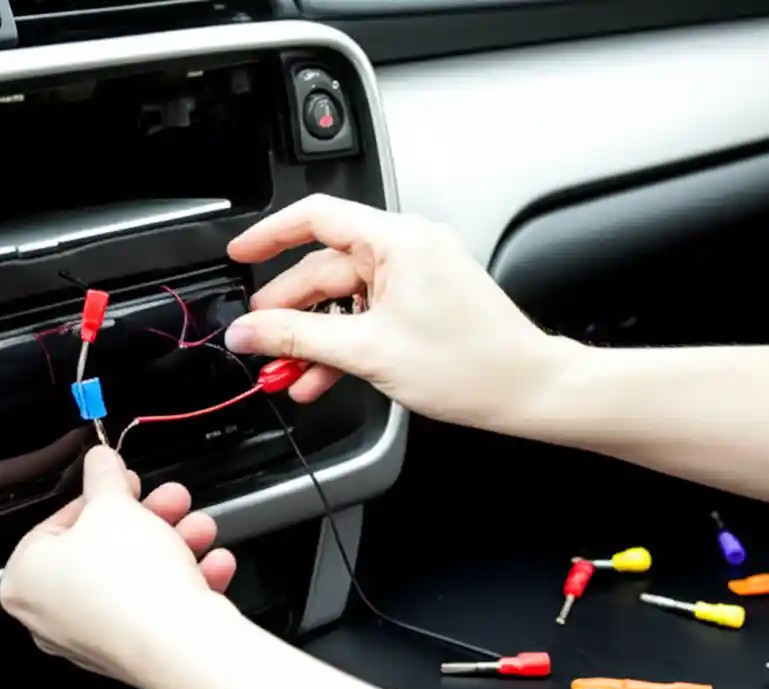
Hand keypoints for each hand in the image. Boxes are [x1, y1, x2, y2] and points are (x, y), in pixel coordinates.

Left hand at [0, 446, 237, 686]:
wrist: (180, 645)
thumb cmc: (131, 579)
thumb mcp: (113, 504)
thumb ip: (104, 475)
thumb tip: (99, 460)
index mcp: (25, 578)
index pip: (59, 522)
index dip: (101, 495)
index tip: (127, 481)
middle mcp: (50, 615)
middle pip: (103, 547)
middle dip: (149, 518)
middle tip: (172, 499)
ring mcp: (92, 637)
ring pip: (135, 575)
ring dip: (175, 544)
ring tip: (199, 528)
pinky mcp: (132, 651)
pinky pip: (156, 606)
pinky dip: (183, 581)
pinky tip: (211, 564)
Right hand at [224, 194, 583, 431]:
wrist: (528, 390)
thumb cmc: (472, 365)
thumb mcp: (368, 352)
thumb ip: (298, 340)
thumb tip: (250, 332)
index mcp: (398, 240)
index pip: (316, 217)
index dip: (270, 234)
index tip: (240, 254)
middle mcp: (409, 247)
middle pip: (326, 267)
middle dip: (289, 310)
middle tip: (258, 340)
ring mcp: (418, 274)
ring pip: (345, 298)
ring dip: (314, 336)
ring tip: (287, 371)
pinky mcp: (424, 301)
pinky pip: (368, 313)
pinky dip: (343, 341)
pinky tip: (321, 376)